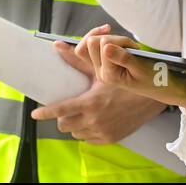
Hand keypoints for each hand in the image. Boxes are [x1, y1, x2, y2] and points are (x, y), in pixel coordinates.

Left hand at [30, 24, 166, 143]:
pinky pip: (89, 139)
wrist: (150, 97)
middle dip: (62, 118)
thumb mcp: (101, 70)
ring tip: (81, 114)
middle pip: (65, 125)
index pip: (60, 111)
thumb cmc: (125, 80)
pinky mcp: (110, 138)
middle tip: (67, 109)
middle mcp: (94, 120)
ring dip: (75, 125)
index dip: (44, 113)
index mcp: (90, 103)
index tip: (35, 113)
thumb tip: (57, 45)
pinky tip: (93, 121)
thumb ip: (77, 60)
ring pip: (76, 133)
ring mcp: (102, 132)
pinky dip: (87, 132)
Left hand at [80, 32, 185, 108]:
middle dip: (111, 38)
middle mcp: (101, 73)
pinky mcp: (103, 63)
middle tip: (129, 45)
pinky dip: (99, 38)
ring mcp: (100, 68)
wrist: (160, 86)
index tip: (134, 47)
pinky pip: (89, 47)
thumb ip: (123, 58)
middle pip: (92, 43)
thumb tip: (105, 47)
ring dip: (107, 38)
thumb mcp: (142, 67)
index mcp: (109, 76)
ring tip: (125, 45)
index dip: (120, 41)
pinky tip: (108, 32)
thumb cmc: (154, 77)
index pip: (103, 45)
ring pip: (90, 43)